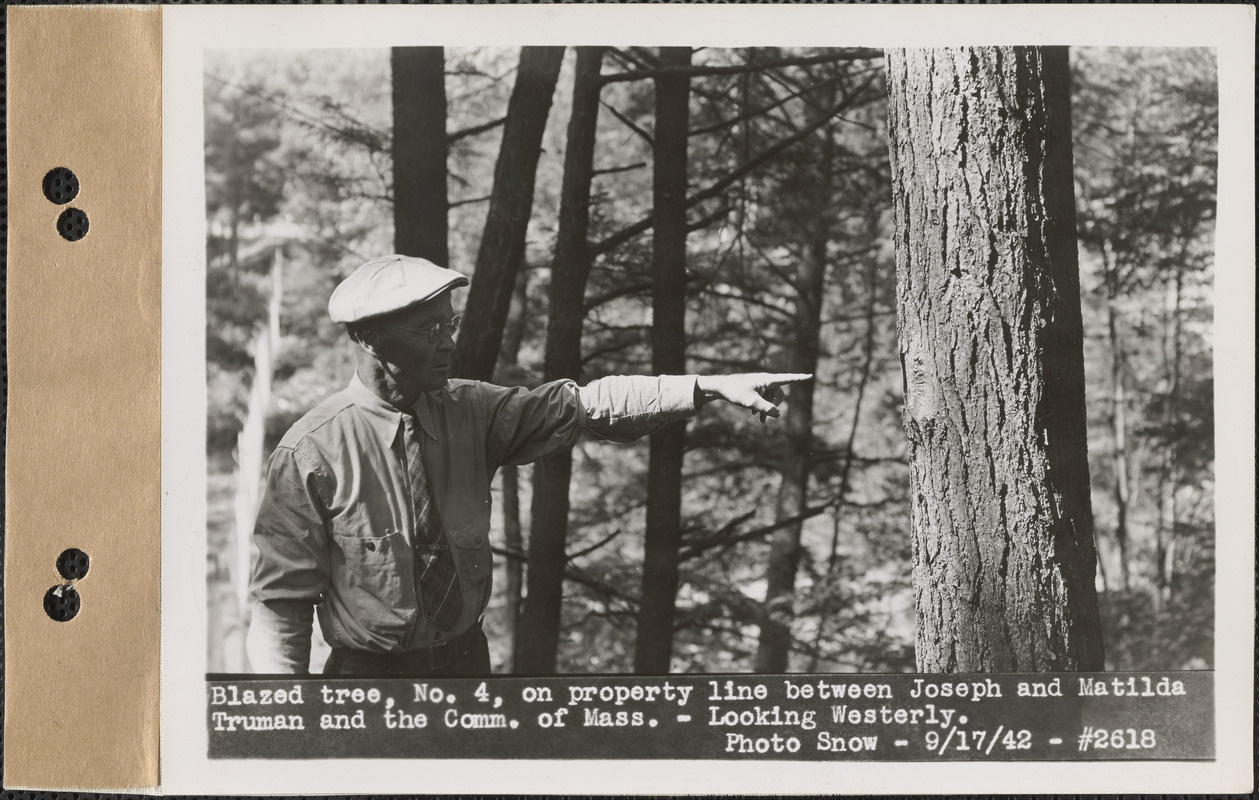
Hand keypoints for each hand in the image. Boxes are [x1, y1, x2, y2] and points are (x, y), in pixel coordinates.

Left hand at [695, 373, 811, 422]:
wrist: (721, 387)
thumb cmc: (735, 392)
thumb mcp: (750, 402)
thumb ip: (765, 408)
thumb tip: (778, 415)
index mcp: (767, 380)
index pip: (787, 379)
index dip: (799, 379)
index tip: (810, 376)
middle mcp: (766, 381)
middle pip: (779, 394)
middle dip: (774, 407)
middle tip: (763, 419)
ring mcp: (762, 385)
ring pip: (772, 398)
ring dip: (767, 409)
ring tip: (758, 419)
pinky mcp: (757, 389)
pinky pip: (766, 398)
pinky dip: (762, 406)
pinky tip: (754, 414)